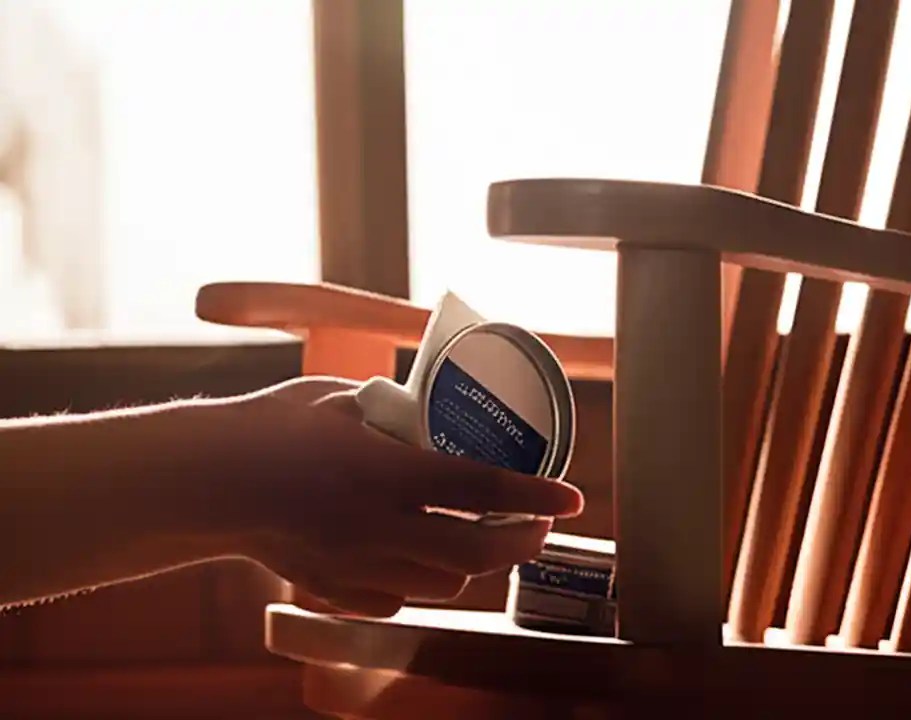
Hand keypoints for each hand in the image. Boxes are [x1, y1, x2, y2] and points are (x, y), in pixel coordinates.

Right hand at [215, 377, 583, 617]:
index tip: (574, 499)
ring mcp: (355, 565)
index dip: (535, 496)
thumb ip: (396, 412)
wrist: (205, 481)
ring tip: (488, 537)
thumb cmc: (271, 427)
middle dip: (521, 541)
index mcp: (384, 471)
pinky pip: (399, 600)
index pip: (479, 488)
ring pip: (444, 585)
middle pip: (475, 554)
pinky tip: (426, 559)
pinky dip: (425, 583)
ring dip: (477, 565)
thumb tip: (436, 409)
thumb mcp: (343, 399)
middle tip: (539, 524)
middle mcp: (376, 526)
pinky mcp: (334, 588)